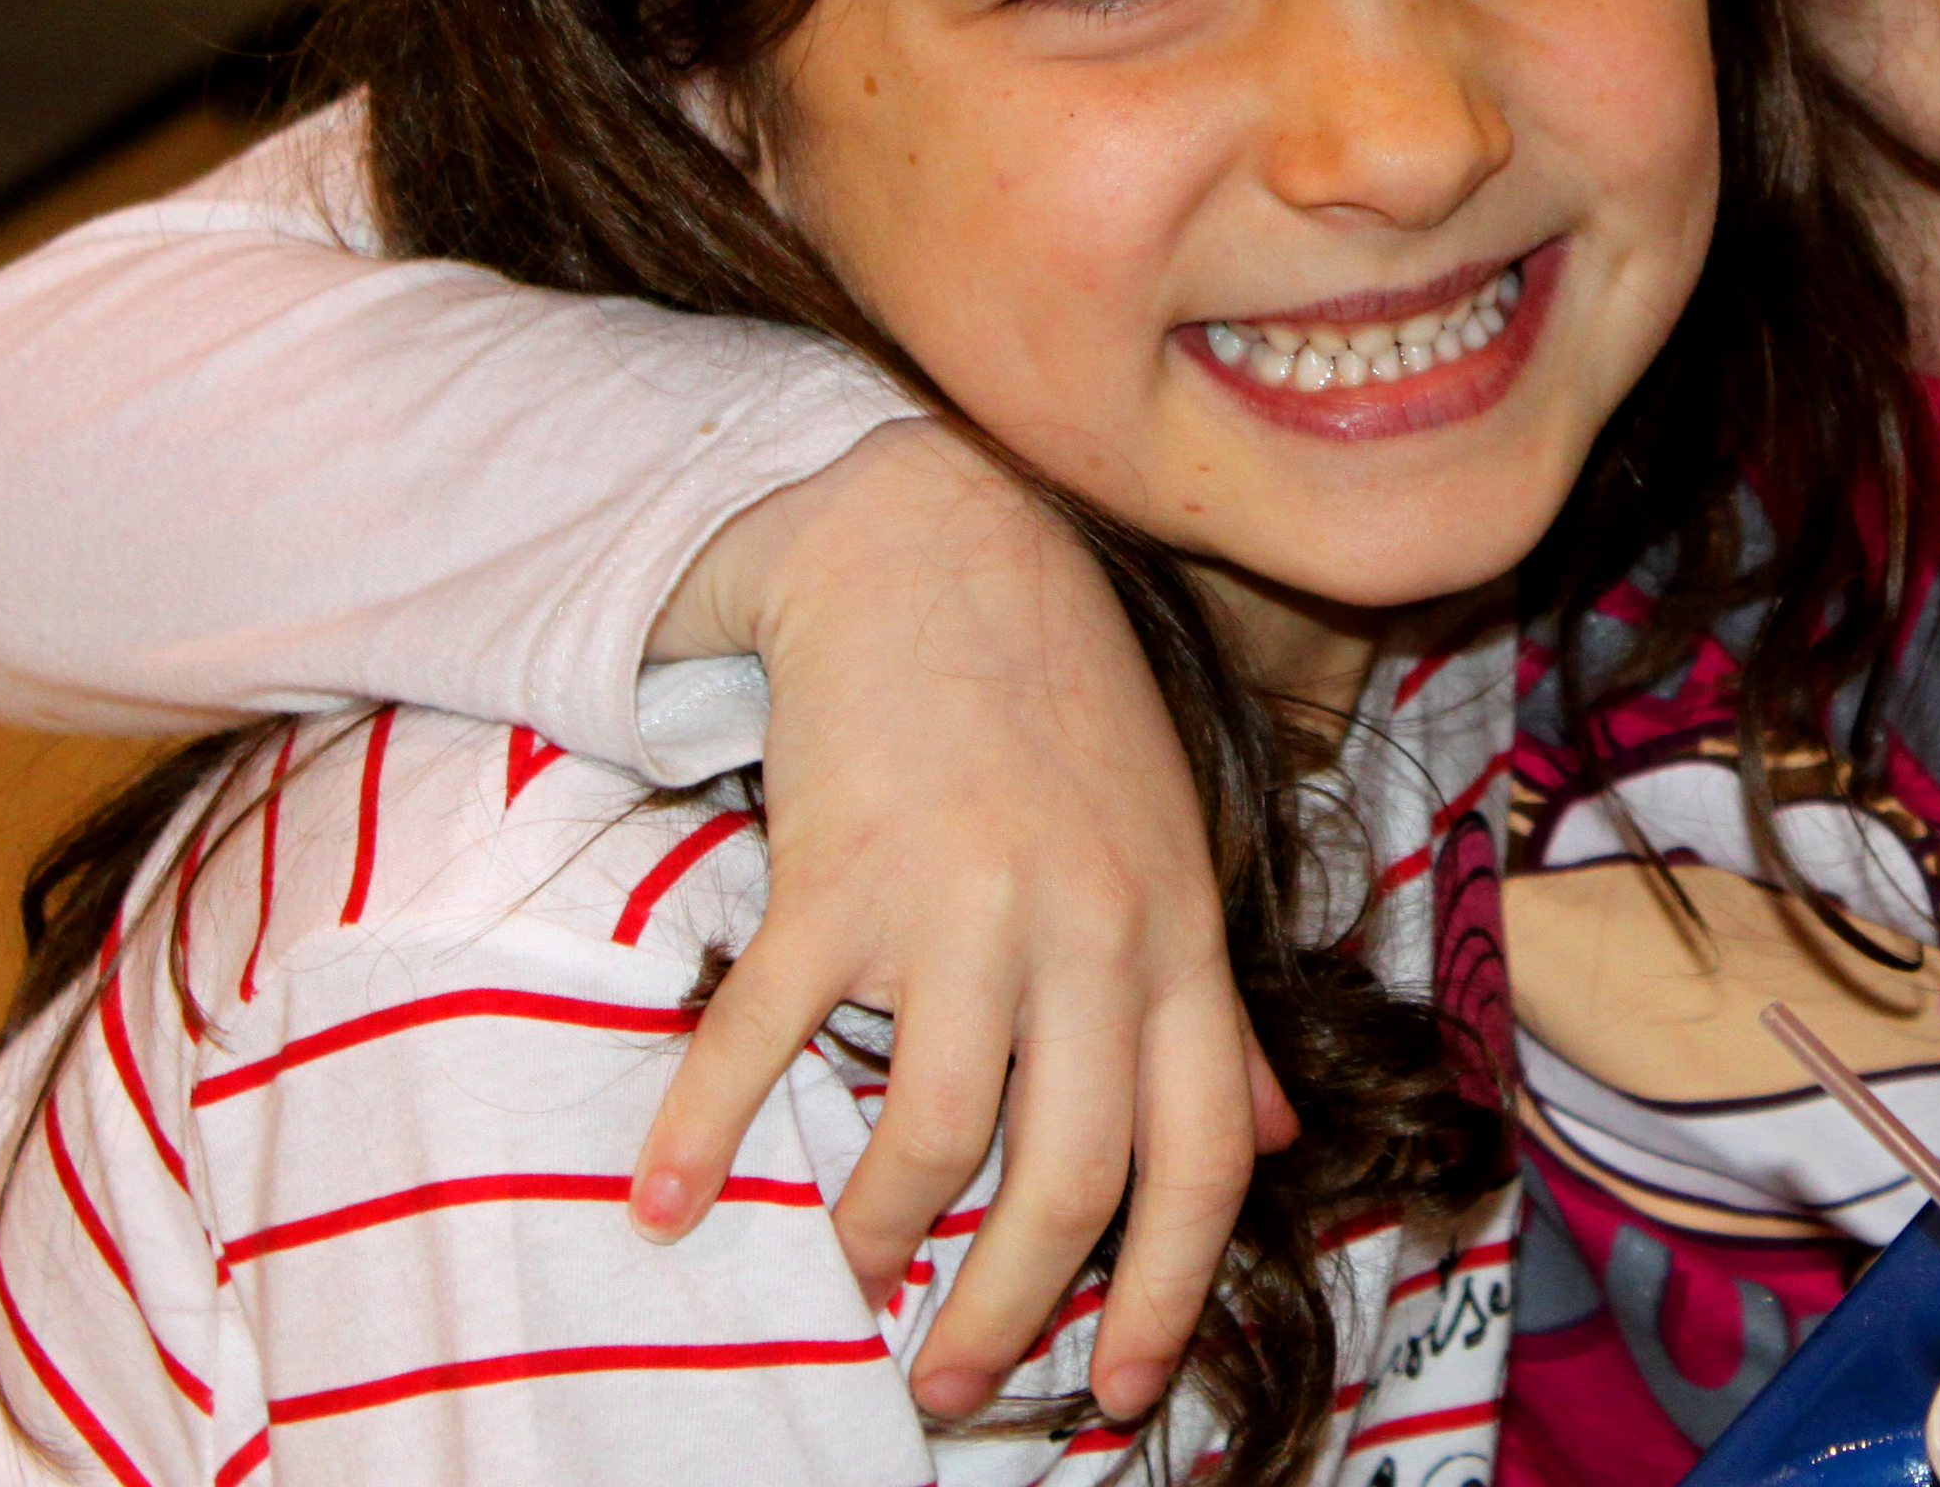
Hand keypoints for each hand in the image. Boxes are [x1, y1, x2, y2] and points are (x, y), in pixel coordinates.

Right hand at [633, 420, 1274, 1419]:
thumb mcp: (1177, 857)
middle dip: (1011, 1311)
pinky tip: (663, 1207)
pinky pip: (766, 1038)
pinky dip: (703, 1136)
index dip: (1168, 1296)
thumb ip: (1213, 1008)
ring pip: (934, 1136)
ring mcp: (965, 905)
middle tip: (952, 1383)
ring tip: (841, 1276)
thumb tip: (1276, 1138)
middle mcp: (1089, 934)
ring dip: (874, 1237)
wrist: (945, 550)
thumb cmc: (1067, 716)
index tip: (1115, 1390)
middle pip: (1071, 1179)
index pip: (1202, 1157)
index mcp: (1176, 940)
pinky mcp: (839, 872)